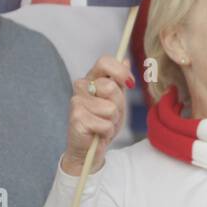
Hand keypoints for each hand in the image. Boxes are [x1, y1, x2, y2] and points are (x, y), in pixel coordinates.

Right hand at [63, 56, 132, 175]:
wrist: (90, 147)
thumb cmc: (104, 121)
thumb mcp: (117, 100)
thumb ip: (119, 81)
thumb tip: (124, 59)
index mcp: (92, 78)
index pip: (104, 61)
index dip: (120, 71)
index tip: (129, 83)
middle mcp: (81, 86)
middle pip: (110, 86)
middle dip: (118, 104)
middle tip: (110, 113)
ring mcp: (76, 101)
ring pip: (110, 108)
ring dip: (112, 120)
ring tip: (102, 123)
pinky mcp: (76, 118)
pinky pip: (106, 124)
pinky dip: (107, 131)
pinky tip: (97, 132)